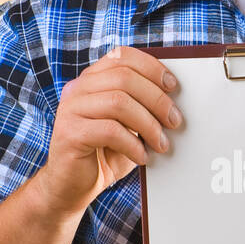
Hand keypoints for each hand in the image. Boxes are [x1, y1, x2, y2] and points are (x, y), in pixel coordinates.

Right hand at [36, 46, 183, 217]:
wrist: (72, 186)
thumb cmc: (105, 155)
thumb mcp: (128, 126)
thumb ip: (141, 108)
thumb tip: (174, 102)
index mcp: (91, 80)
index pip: (121, 56)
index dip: (150, 67)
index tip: (173, 86)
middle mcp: (77, 89)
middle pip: (123, 78)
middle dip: (156, 99)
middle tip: (174, 121)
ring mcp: (70, 110)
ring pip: (118, 102)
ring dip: (148, 124)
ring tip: (161, 144)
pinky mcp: (69, 133)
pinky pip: (109, 130)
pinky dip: (133, 144)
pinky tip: (142, 157)